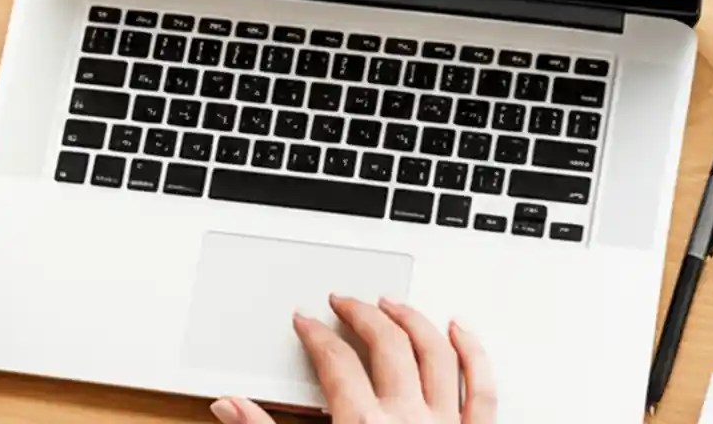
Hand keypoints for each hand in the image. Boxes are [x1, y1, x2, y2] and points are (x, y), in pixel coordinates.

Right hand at [211, 297, 496, 423]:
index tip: (305, 322)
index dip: (316, 334)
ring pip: (435, 352)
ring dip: (412, 319)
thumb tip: (230, 407)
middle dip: (360, 314)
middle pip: (385, 344)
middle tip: (342, 302)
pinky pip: (482, 387)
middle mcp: (409, 420)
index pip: (335, 362)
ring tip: (392, 304)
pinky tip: (459, 329)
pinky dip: (473, 352)